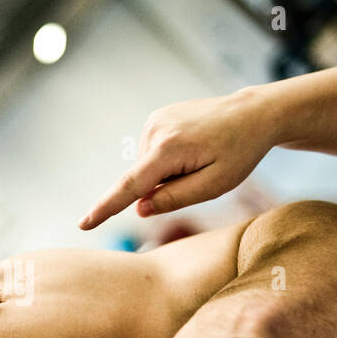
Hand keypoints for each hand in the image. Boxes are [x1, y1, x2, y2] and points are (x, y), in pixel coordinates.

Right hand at [79, 90, 273, 229]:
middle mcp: (155, 130)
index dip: (106, 208)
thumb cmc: (240, 152)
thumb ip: (175, 198)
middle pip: (145, 179)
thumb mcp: (215, 184)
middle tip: (203, 172)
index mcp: (169, 149)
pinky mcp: (157, 118)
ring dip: (169, 173)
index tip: (83, 224)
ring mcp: (154, 120)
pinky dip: (169, 160)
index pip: (130, 186)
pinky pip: (154, 153)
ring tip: (201, 157)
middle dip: (166, 187)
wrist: (253, 113)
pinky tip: (193, 147)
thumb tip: (140, 208)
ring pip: (149, 168)